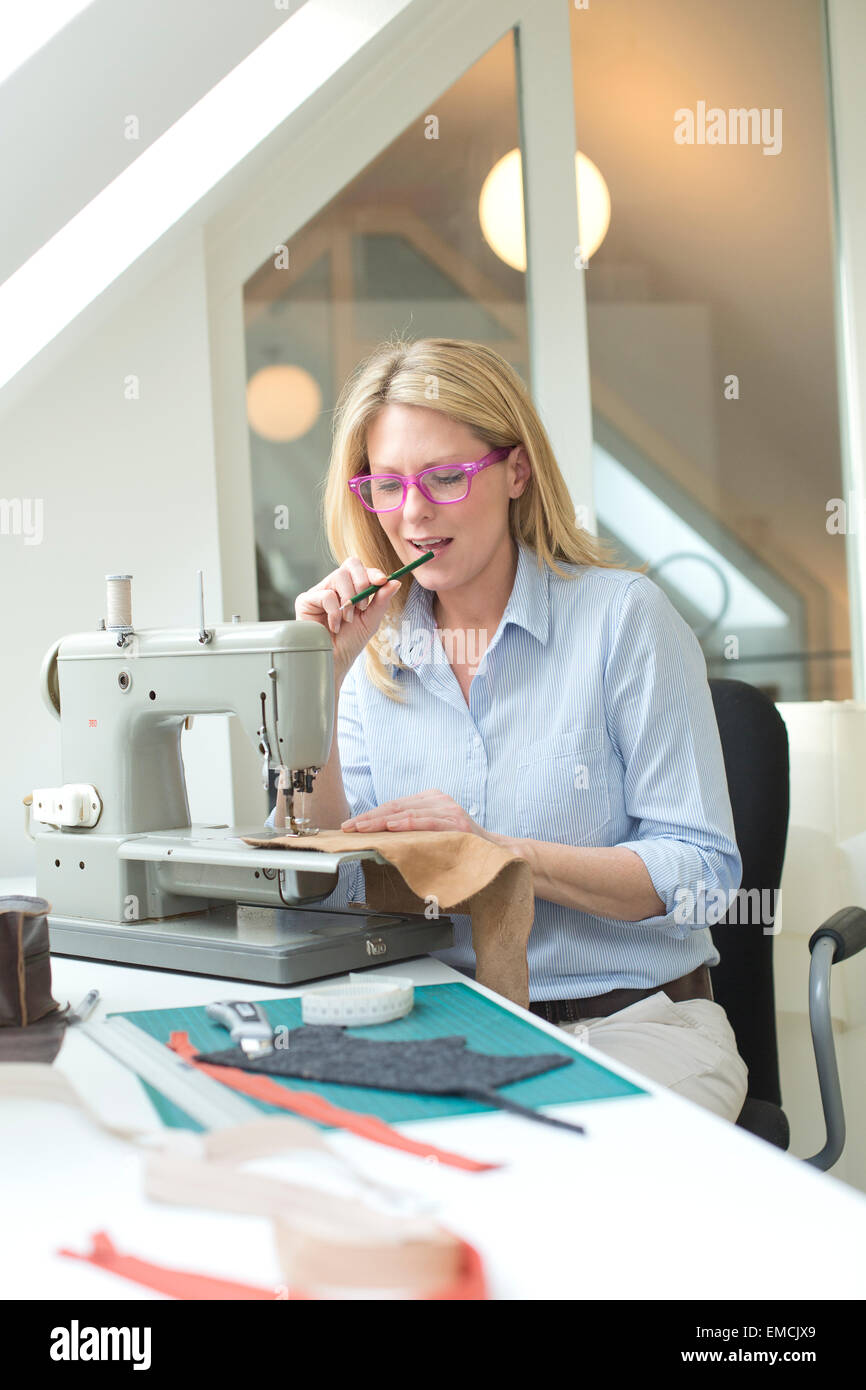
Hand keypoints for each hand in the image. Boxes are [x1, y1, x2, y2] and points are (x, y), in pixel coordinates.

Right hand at [295, 557, 400, 679]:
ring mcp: (319, 591)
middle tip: (363, 606)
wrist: (334, 661)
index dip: (372, 572)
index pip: (361, 569)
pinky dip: (335, 612)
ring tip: (348, 619)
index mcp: (350, 588)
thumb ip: (381, 601)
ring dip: (349, 599)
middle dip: (362, 583)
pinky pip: (326, 595)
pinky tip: (334, 626)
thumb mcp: (371, 620)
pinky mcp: (305, 601)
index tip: (382, 581)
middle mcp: (334, 586)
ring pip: (339, 576)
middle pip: (350, 565)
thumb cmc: (350, 642)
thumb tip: (395, 581)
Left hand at [341, 788, 498, 839]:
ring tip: (362, 827)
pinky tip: (390, 826)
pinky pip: (425, 821)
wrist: (495, 852)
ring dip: (381, 821)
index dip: (371, 814)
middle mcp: (439, 800)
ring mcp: (448, 809)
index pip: (395, 804)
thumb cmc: (461, 844)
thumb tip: (380, 833)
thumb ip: (413, 827)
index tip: (353, 824)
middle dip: (369, 818)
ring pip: (407, 812)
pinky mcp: (455, 822)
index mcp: (431, 799)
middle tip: (350, 827)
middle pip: (396, 806)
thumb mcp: (433, 831)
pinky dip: (406, 823)